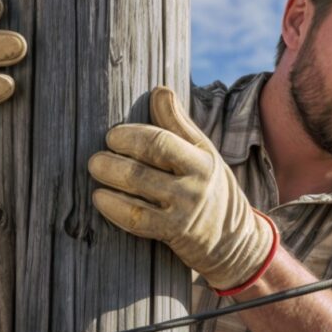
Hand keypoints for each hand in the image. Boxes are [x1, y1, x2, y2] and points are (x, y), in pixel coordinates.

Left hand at [88, 86, 277, 293]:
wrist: (234, 242)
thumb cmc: (212, 189)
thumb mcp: (205, 155)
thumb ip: (179, 125)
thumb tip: (160, 90)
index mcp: (202, 159)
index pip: (161, 140)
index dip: (130, 135)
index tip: (113, 136)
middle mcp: (195, 184)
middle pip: (144, 163)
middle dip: (113, 156)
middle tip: (97, 156)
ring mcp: (183, 210)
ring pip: (137, 188)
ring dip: (108, 177)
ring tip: (96, 170)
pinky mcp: (172, 233)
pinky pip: (135, 218)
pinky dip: (112, 207)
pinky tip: (100, 198)